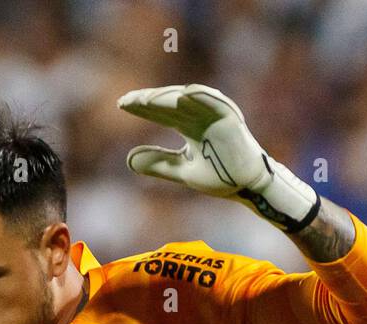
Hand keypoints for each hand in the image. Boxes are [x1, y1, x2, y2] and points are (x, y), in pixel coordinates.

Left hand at [117, 84, 319, 231]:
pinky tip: (184, 94)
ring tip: (147, 99)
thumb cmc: (220, 176)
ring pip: (188, 101)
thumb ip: (159, 163)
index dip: (142, 109)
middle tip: (127, 101)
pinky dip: (202, 96)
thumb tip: (129, 159)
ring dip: (168, 98)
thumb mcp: (182, 170)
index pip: (161, 113)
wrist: (246, 187)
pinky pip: (215, 103)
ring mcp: (215, 115)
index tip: (121, 105)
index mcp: (188, 126)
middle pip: (170, 104)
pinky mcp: (230, 118)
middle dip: (149, 101)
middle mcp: (199, 117)